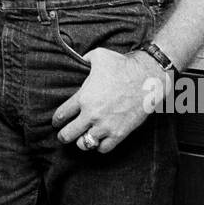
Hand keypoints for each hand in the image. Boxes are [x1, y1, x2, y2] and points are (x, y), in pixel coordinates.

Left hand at [52, 50, 169, 153]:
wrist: (147, 78)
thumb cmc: (123, 65)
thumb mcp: (98, 56)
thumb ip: (84, 59)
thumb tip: (78, 60)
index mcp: (83, 97)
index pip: (61, 115)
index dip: (56, 120)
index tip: (56, 122)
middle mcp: (91, 114)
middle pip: (68, 134)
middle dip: (63, 135)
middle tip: (62, 136)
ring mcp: (105, 126)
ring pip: (84, 144)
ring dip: (81, 142)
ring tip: (81, 138)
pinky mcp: (119, 133)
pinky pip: (103, 149)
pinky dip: (99, 146)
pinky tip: (99, 140)